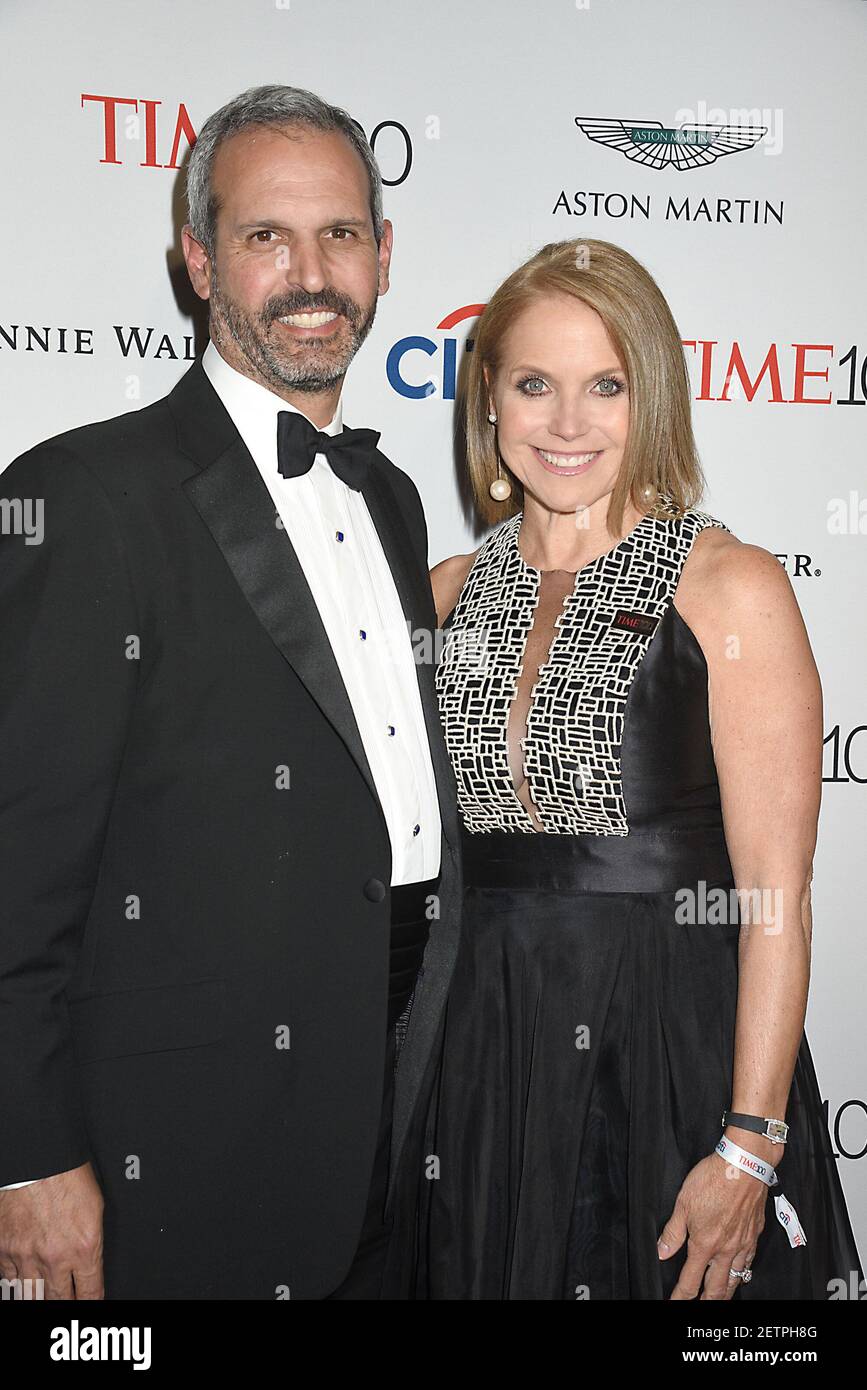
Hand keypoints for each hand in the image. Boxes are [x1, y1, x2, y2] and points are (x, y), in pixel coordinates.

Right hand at [0, 1162, 103, 1298]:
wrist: (36, 1158)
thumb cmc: (66, 1174)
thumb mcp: (95, 1208)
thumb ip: (92, 1242)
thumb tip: (90, 1264)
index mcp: (84, 1246)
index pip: (90, 1292)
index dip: (91, 1301)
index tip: (91, 1303)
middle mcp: (55, 1256)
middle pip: (59, 1300)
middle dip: (65, 1303)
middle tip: (67, 1302)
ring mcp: (26, 1255)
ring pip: (32, 1295)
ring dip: (39, 1297)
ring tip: (44, 1296)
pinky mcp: (4, 1248)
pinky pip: (8, 1279)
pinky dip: (15, 1283)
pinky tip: (22, 1283)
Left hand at [657, 1151, 767, 1298]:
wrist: (744, 1166)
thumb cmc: (713, 1179)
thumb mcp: (683, 1203)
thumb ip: (672, 1232)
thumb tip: (662, 1251)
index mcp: (704, 1244)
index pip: (690, 1280)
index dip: (680, 1296)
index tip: (675, 1303)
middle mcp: (725, 1249)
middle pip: (716, 1288)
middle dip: (706, 1302)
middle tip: (700, 1307)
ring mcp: (742, 1243)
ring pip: (735, 1278)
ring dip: (726, 1292)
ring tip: (720, 1299)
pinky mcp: (754, 1234)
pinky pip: (749, 1262)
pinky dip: (744, 1272)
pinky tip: (741, 1272)